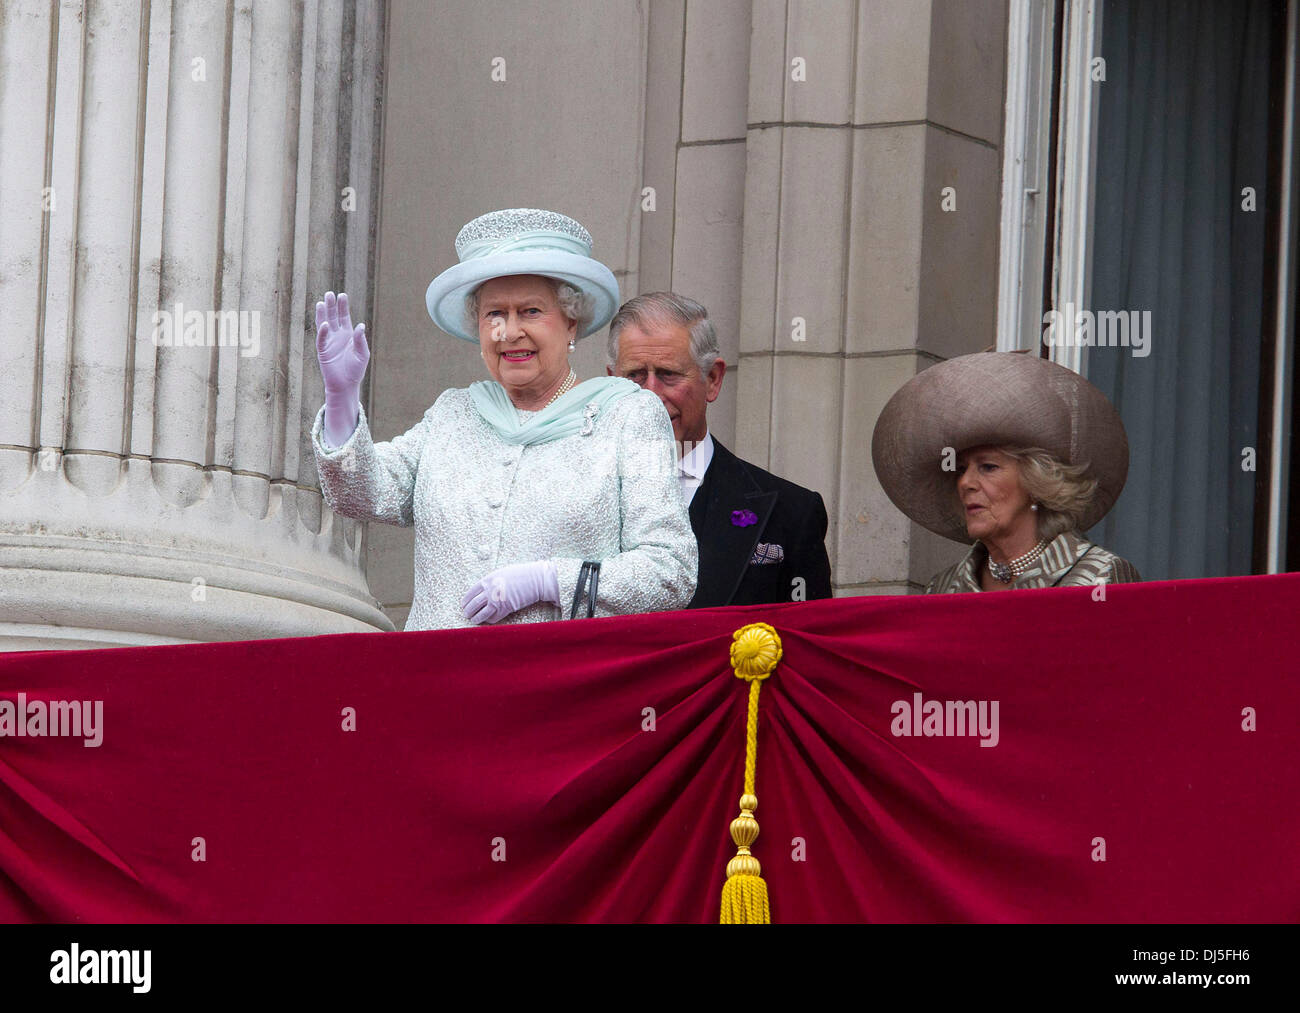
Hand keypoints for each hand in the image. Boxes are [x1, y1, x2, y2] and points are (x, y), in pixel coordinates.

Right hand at [316, 291, 368, 445]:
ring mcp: (329, 342)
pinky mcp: (323, 351)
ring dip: (322, 314)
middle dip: (331, 306)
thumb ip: (361, 340)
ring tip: (322, 302)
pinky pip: (322, 340)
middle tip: (330, 294)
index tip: (342, 295)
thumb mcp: (362, 354)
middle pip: (333, 317)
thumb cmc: (355, 370)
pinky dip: (323, 332)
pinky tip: (325, 324)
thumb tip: (360, 325)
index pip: (344, 317)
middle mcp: (337, 336)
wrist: (346, 385)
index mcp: (347, 335)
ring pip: (324, 324)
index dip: (343, 307)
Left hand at [461, 561, 559, 624]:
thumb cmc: (520, 574)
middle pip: (474, 604)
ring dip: (476, 618)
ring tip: (473, 620)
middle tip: (466, 614)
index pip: (471, 592)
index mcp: (488, 580)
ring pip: (481, 613)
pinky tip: (488, 620)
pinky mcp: (506, 609)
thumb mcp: (501, 573)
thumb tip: (483, 589)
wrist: (535, 579)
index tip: (463, 604)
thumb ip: (491, 581)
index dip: (466, 600)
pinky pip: (494, 617)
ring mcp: (498, 601)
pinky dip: (489, 620)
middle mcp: (490, 591)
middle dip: (468, 611)